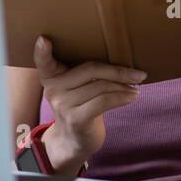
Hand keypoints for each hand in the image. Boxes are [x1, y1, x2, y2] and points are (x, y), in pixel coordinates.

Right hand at [32, 35, 143, 163]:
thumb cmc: (80, 106)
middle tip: (138, 74)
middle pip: (90, 69)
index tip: (43, 38)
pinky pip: (104, 101)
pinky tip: (132, 97)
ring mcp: (62, 105)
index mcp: (50, 76)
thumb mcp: (74, 87)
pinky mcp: (76, 119)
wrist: (73, 141)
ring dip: (124, 85)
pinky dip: (122, 97)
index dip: (42, 50)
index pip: (43, 61)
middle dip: (118, 71)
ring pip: (101, 86)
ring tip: (135, 86)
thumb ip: (84, 72)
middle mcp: (52, 89)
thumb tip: (121, 58)